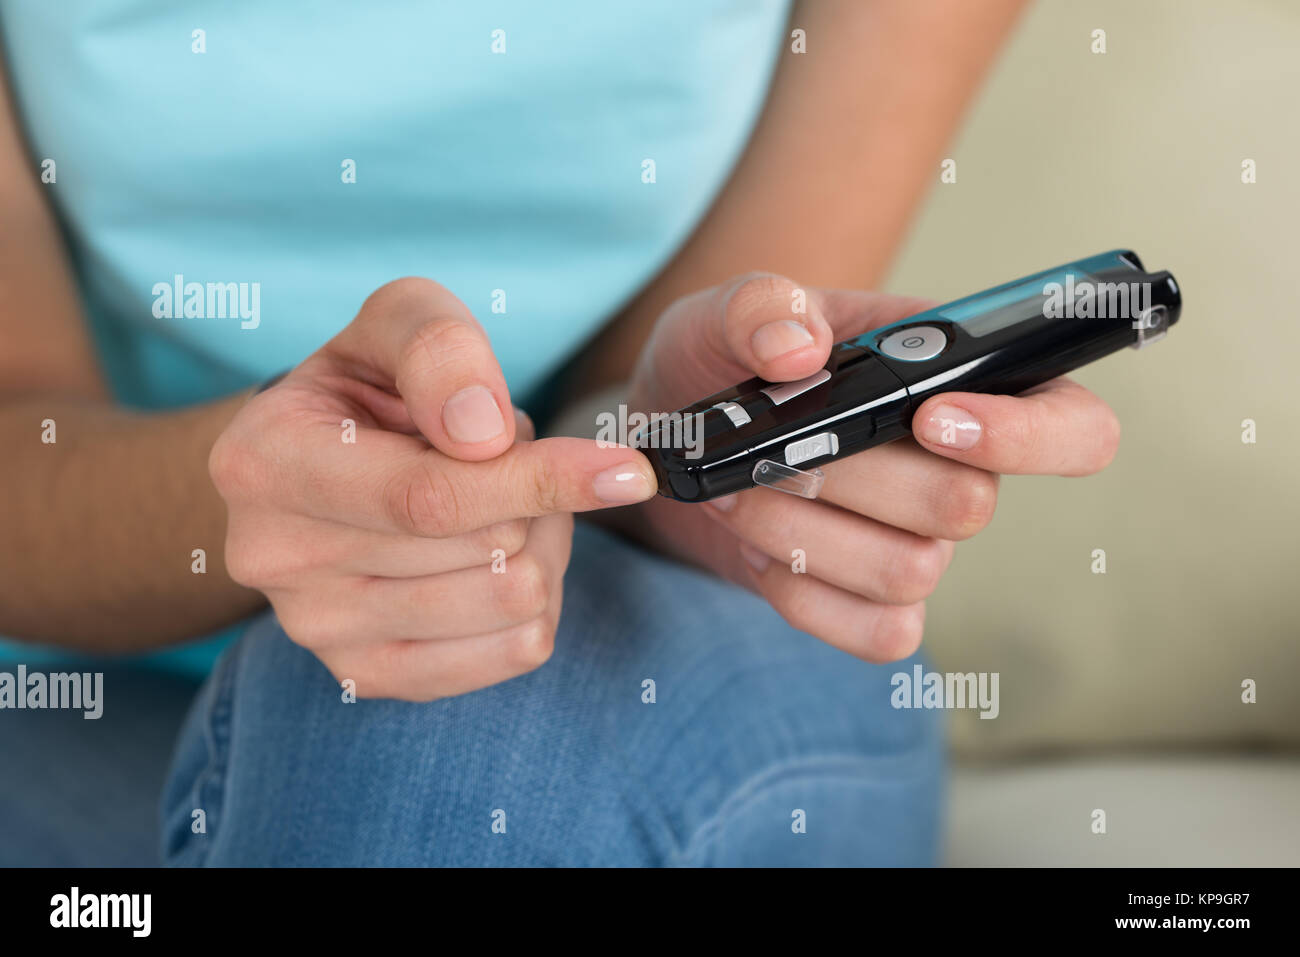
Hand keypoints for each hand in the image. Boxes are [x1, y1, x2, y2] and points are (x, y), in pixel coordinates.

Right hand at [210, 278, 656, 699]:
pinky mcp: (366, 676)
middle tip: (505, 459)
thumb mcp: (397, 323)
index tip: (627, 469)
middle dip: (534, 494)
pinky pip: (514, 652)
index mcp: (265, 464)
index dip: (539, 481)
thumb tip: (485, 435)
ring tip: (498, 504)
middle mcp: (275, 558)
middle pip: (487, 549)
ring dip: (540, 543)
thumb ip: (438, 349)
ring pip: (512, 602)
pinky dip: (537, 599)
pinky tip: (496, 558)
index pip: (429, 497)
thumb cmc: (369, 388)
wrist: (314, 464)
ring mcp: (317, 630)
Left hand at [626, 274, 1119, 662]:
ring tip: (741, 492)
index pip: (1071, 422)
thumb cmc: (715, 366)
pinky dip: (806, 596)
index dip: (1028, 434)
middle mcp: (956, 468)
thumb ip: (759, 307)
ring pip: (913, 572)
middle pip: (968, 507)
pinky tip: (762, 552)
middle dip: (850, 479)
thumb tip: (801, 349)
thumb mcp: (720, 315)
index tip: (933, 419)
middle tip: (769, 452)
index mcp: (955, 378)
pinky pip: (881, 632)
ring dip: (806, 533)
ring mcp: (918, 543)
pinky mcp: (874, 604)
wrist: (669, 446)